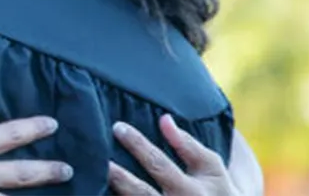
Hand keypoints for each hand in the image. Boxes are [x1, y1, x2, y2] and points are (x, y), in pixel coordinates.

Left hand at [109, 114, 240, 195]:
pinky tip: (98, 190)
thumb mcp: (210, 166)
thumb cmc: (216, 189)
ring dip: (117, 191)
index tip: (118, 127)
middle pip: (141, 192)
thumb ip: (187, 144)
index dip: (138, 145)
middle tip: (98, 156)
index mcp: (192, 192)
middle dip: (118, 175)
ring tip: (92, 176)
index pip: (159, 165)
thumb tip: (164, 119)